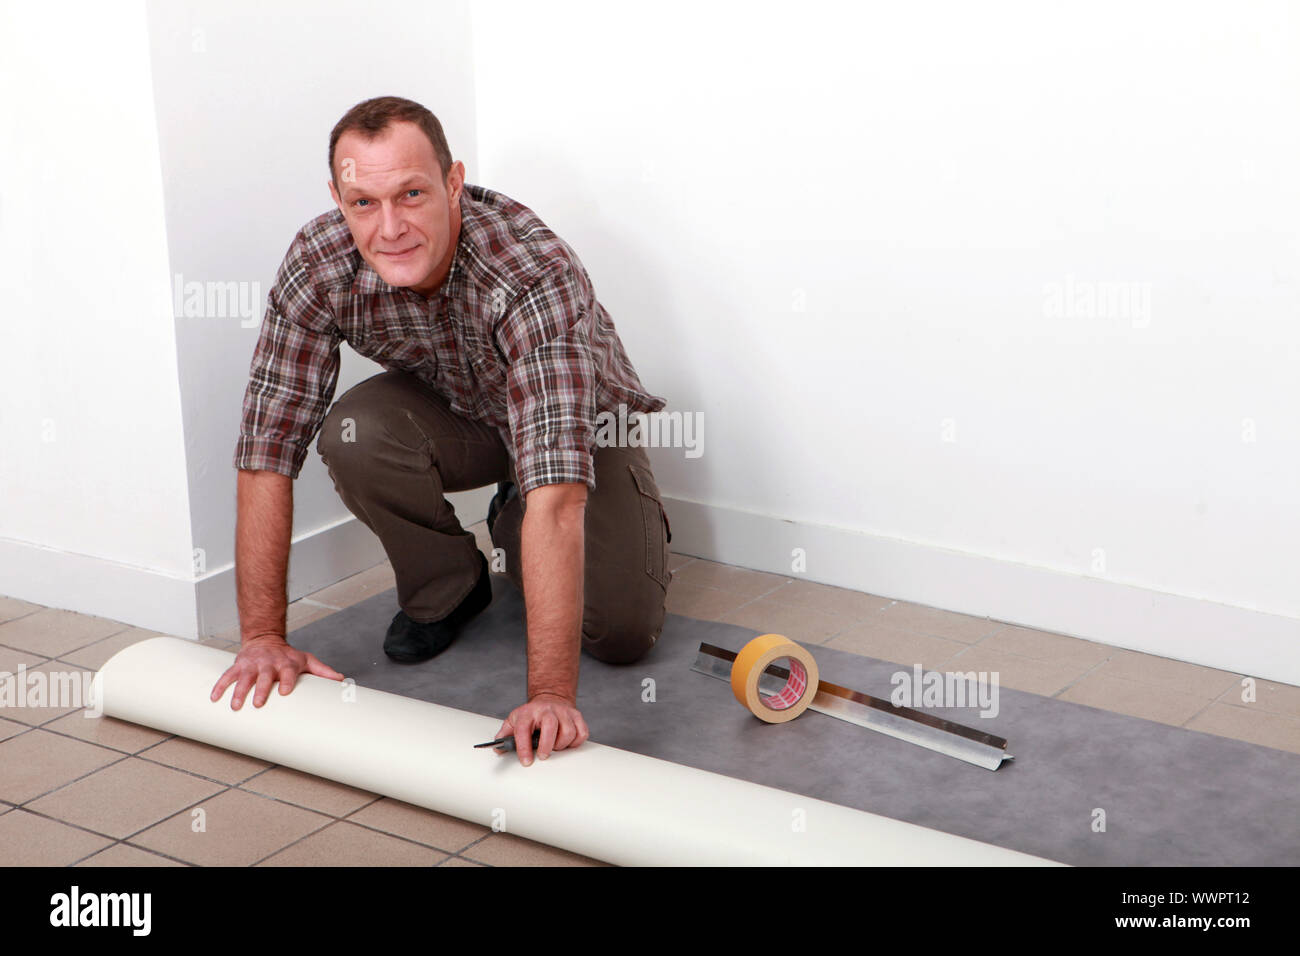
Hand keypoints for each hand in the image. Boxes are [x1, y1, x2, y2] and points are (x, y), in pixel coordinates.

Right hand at [210, 634, 343, 708]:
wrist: (265, 639)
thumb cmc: (287, 655)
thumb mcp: (306, 660)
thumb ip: (323, 671)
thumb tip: (341, 680)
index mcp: (286, 663)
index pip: (288, 672)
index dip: (287, 681)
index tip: (286, 692)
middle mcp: (268, 664)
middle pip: (265, 677)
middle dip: (261, 690)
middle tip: (258, 703)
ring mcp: (252, 665)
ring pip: (244, 678)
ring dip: (238, 692)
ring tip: (234, 706)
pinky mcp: (239, 666)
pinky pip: (227, 676)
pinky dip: (220, 686)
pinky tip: (214, 698)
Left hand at [494, 692, 589, 765]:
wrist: (550, 697)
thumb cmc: (531, 715)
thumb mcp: (514, 720)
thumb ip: (505, 734)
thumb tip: (498, 748)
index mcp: (528, 713)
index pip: (524, 729)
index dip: (524, 747)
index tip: (526, 761)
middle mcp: (546, 710)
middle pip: (551, 725)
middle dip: (547, 745)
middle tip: (543, 755)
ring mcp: (563, 711)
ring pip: (568, 731)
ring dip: (562, 745)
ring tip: (554, 747)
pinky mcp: (576, 715)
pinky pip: (581, 732)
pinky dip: (575, 742)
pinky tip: (567, 743)